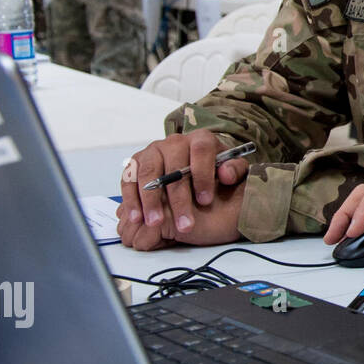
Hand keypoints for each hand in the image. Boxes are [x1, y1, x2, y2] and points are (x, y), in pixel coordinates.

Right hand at [118, 130, 249, 248]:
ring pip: (148, 173)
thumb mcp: (233, 170)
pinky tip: (136, 218)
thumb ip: (235, 170)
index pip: (201, 151)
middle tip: (184, 224)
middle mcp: (174, 141)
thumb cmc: (216, 170)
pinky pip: (129, 179)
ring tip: (155, 223)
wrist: (196, 166)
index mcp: (200, 139)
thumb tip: (226, 174)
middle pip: (173, 167)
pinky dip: (131, 199)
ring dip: (150, 200)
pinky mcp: (136, 163)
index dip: (203, 175)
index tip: (206, 201)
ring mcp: (153, 150)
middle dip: (178, 199)